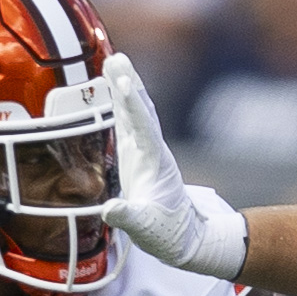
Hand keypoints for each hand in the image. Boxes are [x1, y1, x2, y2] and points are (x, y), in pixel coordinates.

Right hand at [98, 52, 247, 280]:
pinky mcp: (137, 157)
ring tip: (113, 61)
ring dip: (125, 88)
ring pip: (135, 113)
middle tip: (117, 57)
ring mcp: (145, 152)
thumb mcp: (145, 229)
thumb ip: (129, 217)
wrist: (185, 238)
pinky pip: (129, 123)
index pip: (142, 127)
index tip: (122, 81)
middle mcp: (152, 151)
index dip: (131, 105)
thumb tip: (111, 209)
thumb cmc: (166, 234)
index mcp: (155, 163)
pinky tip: (113, 89)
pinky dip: (121, 104)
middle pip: (141, 110)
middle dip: (129, 84)